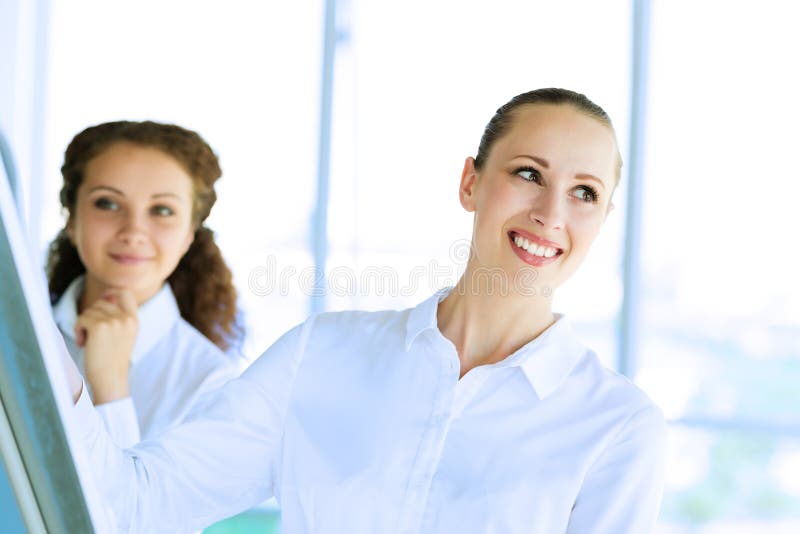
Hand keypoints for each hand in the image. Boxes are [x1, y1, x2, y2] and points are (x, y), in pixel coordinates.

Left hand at [75, 289, 137, 403]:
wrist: (110, 379)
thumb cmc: (112, 360)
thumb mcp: (123, 335)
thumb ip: (118, 316)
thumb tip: (106, 296)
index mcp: (134, 320)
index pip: (126, 293)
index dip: (111, 294)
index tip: (102, 306)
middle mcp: (127, 318)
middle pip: (102, 302)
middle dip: (92, 316)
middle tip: (93, 335)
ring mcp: (114, 321)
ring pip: (90, 310)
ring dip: (84, 324)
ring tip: (89, 341)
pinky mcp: (99, 326)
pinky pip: (82, 318)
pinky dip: (78, 330)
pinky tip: (83, 343)